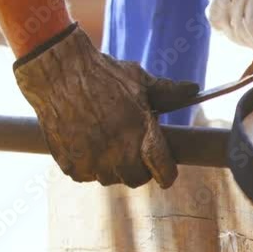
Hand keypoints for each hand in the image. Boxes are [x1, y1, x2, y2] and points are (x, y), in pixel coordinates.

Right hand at [14, 24, 198, 187]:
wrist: (57, 72)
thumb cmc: (103, 74)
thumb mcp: (140, 80)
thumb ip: (169, 92)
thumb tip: (195, 89)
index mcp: (141, 134)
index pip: (164, 171)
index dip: (167, 173)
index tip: (166, 171)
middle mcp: (118, 153)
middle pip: (137, 179)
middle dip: (139, 168)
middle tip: (134, 151)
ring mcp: (92, 160)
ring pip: (110, 178)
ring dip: (112, 167)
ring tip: (108, 144)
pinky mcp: (70, 163)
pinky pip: (85, 175)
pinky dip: (88, 165)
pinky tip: (87, 144)